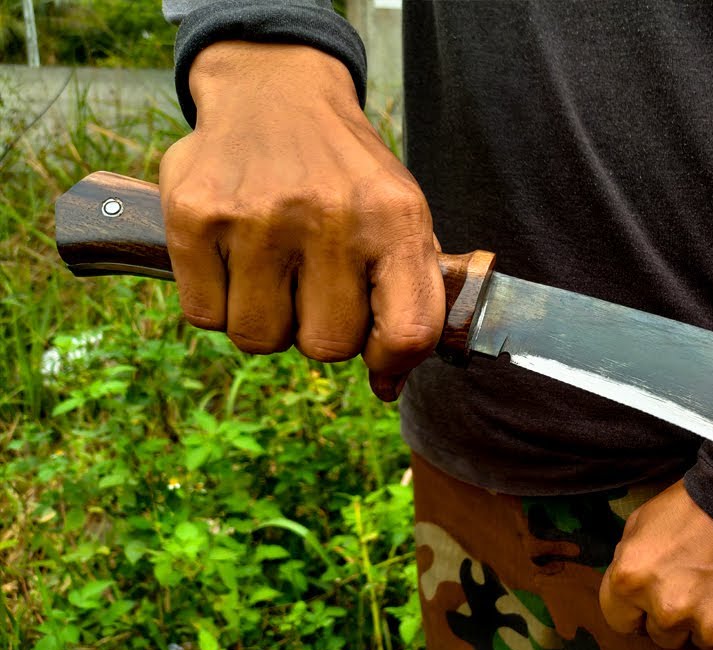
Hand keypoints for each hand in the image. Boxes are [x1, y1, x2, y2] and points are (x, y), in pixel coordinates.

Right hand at [159, 41, 443, 400]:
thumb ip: (409, 295)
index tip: (376, 354)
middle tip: (314, 289)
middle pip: (325, 346)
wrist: (274, 93)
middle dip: (319, 331)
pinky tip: (233, 259)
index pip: (406, 331)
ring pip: (259, 338)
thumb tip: (387, 385)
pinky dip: (217, 302)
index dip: (391, 362)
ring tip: (273, 273)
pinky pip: (205, 315)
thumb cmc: (345, 177)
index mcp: (394, 218)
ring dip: (265, 321)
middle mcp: (329, 215)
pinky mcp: (195, 216)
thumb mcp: (401, 215)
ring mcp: (258, 216)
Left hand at [599, 480, 712, 649]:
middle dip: (678, 614)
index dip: (638, 606)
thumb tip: (627, 595)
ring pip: (708, 642)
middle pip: (664, 636)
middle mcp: (670, 611)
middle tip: (702, 579)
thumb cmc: (703, 502)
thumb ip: (628, 563)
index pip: (620, 621)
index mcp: (633, 579)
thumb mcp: (645, 518)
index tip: (658, 591)